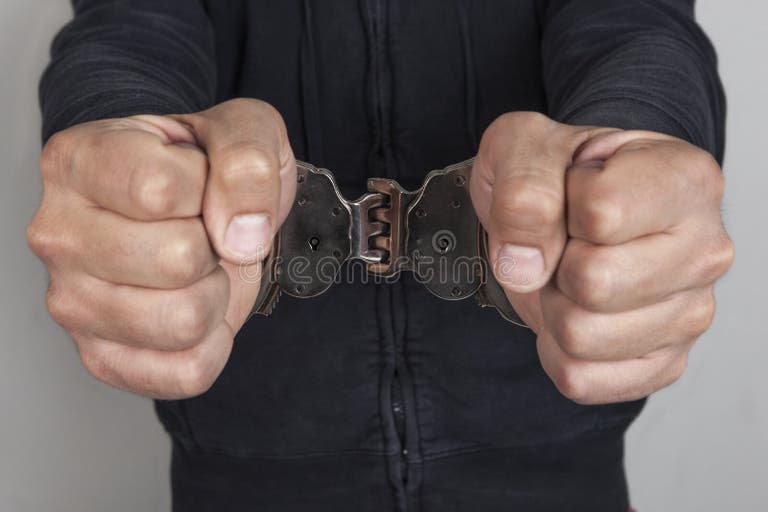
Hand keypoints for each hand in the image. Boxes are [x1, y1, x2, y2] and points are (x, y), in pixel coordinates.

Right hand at [27, 99, 295, 398]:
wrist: (191, 209)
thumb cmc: (205, 166)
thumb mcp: (243, 131)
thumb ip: (246, 160)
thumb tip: (240, 233)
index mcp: (79, 161)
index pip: (160, 190)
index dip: (210, 189)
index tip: (200, 183)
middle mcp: (58, 234)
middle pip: (178, 259)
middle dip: (216, 245)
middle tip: (200, 230)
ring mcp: (71, 303)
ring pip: (185, 321)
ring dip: (215, 293)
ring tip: (194, 266)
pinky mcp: (101, 357)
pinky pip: (187, 370)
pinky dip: (213, 341)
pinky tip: (193, 303)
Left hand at [471, 112, 733, 404]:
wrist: (563, 213)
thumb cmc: (556, 176)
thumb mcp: (521, 146)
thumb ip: (522, 188)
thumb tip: (524, 265)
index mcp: (684, 179)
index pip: (600, 213)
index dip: (561, 205)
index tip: (572, 194)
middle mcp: (705, 249)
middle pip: (594, 283)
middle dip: (554, 263)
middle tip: (566, 242)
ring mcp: (692, 313)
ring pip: (580, 336)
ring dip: (553, 306)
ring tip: (572, 273)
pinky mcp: (663, 364)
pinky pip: (580, 378)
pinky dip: (555, 349)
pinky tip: (574, 311)